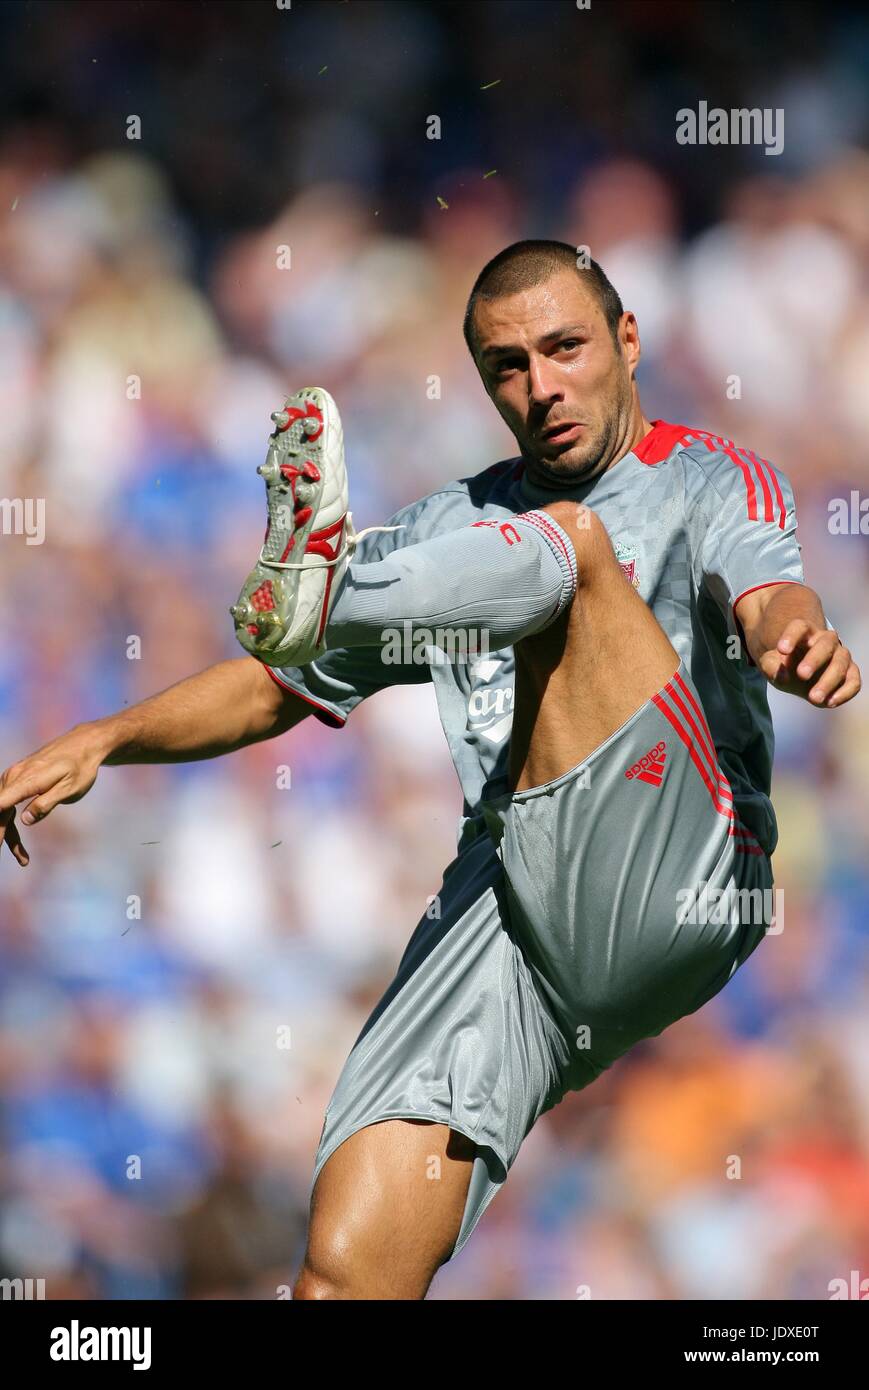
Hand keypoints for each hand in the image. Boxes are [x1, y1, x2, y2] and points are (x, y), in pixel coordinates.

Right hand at [0, 724, 106, 867]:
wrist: (84, 744)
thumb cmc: (80, 767)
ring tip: (22, 857)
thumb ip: (46, 803)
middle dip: (1, 835)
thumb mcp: (70, 789)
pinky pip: (7, 801)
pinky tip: (18, 838)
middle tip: (21, 859)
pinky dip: (9, 820)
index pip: (0, 806)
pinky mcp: (18, 778)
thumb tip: (23, 820)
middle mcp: (15, 776)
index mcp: (27, 780)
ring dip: (7, 832)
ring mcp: (14, 775)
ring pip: (2, 808)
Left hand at [759, 620, 861, 706]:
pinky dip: (845, 693)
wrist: (800, 676)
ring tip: (813, 698)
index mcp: (804, 632)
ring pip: (841, 663)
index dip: (791, 636)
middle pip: (825, 644)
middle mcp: (826, 640)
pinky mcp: (850, 673)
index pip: (800, 627)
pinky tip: (829, 703)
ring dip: (828, 681)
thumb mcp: (771, 664)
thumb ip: (771, 666)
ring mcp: (841, 655)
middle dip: (815, 660)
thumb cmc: (785, 665)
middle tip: (802, 675)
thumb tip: (784, 677)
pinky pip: (854, 681)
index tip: (781, 650)